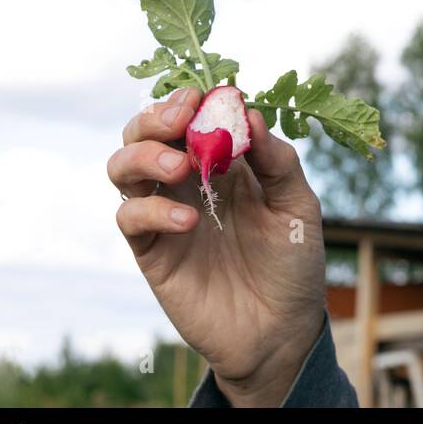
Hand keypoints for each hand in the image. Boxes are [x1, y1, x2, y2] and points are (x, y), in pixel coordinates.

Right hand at [108, 88, 326, 404]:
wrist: (281, 329)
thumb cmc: (293, 261)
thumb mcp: (298, 205)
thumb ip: (278, 161)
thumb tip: (252, 114)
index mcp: (225, 161)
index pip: (192, 115)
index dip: (191, 99)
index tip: (206, 94)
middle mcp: (189, 180)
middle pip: (147, 131)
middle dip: (157, 116)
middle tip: (182, 117)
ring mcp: (166, 212)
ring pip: (124, 167)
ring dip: (145, 154)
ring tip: (182, 166)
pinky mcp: (152, 251)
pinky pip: (130, 217)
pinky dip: (152, 209)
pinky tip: (190, 221)